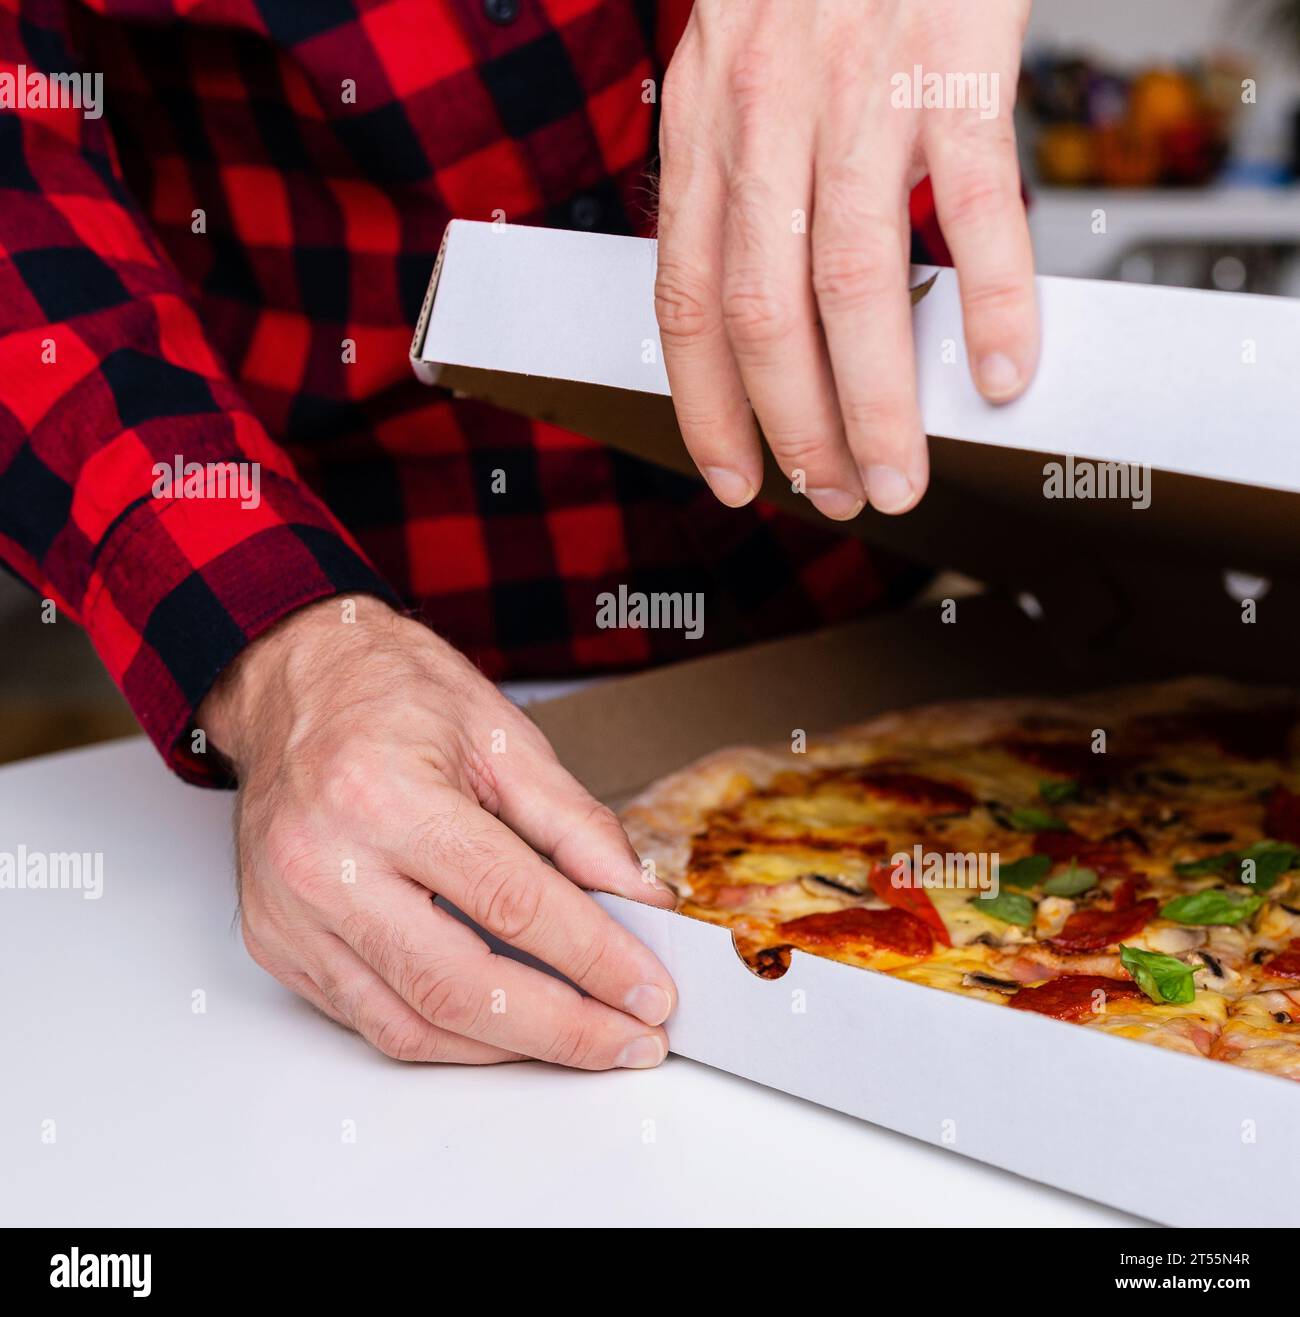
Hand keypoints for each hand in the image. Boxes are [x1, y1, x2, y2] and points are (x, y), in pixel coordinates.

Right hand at [199, 596, 676, 1066]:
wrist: (297, 681)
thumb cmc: (393, 692)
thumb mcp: (503, 737)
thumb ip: (576, 826)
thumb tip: (639, 900)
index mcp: (383, 794)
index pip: (512, 903)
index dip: (595, 958)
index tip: (650, 990)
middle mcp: (325, 863)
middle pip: (460, 985)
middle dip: (563, 1029)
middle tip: (631, 1040)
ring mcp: (292, 913)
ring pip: (414, 1023)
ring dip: (510, 1047)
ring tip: (581, 1039)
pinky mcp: (277, 944)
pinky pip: (373, 1020)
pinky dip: (450, 1034)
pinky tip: (505, 1025)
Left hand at [656, 0, 1036, 518]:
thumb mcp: (730, 72)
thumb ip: (735, 183)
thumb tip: (755, 308)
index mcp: (704, 131)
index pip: (687, 304)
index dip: (705, 405)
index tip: (730, 474)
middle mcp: (766, 122)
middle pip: (767, 315)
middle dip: (797, 428)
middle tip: (834, 492)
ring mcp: (860, 96)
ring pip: (855, 284)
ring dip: (879, 399)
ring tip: (900, 470)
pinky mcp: (955, 66)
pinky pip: (974, 205)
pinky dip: (992, 298)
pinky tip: (1000, 369)